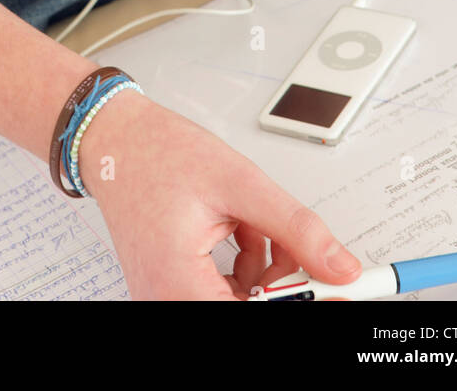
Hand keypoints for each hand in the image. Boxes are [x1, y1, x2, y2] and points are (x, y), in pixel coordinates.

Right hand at [76, 89, 361, 301]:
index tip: (335, 291)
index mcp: (179, 285)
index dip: (299, 303)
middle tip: (306, 255)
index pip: (255, 317)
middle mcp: (166, 301)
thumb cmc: (158, 153)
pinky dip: (245, 268)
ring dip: (266, 274)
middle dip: (283, 286)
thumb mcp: (240, 183)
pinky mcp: (170, 287)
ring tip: (258, 224)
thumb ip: (295, 228)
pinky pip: (222, 293)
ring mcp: (165, 296)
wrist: (116, 139)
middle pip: (248, 311)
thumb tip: (341, 265)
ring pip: (239, 303)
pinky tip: (244, 231)